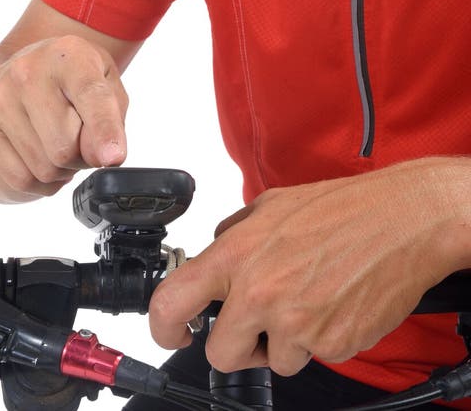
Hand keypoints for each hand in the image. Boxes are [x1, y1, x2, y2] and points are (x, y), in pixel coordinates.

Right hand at [0, 34, 127, 200]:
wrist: (15, 74)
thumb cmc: (70, 80)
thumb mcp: (105, 84)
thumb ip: (111, 119)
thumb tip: (102, 157)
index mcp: (68, 55)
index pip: (91, 95)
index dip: (105, 130)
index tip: (113, 157)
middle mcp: (27, 72)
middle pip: (66, 147)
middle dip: (82, 156)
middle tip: (80, 139)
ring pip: (45, 168)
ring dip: (62, 169)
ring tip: (58, 142)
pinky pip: (22, 179)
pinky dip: (40, 180)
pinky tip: (39, 155)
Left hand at [149, 159, 469, 374]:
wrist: (400, 220)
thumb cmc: (341, 208)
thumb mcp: (271, 205)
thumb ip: (234, 234)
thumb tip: (213, 255)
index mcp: (238, 254)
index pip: (171, 302)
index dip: (163, 327)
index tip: (174, 331)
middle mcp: (261, 292)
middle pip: (221, 353)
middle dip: (236, 344)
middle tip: (258, 322)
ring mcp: (297, 323)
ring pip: (274, 360)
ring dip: (286, 340)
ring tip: (310, 299)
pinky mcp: (332, 345)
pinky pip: (314, 356)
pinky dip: (321, 338)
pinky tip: (334, 303)